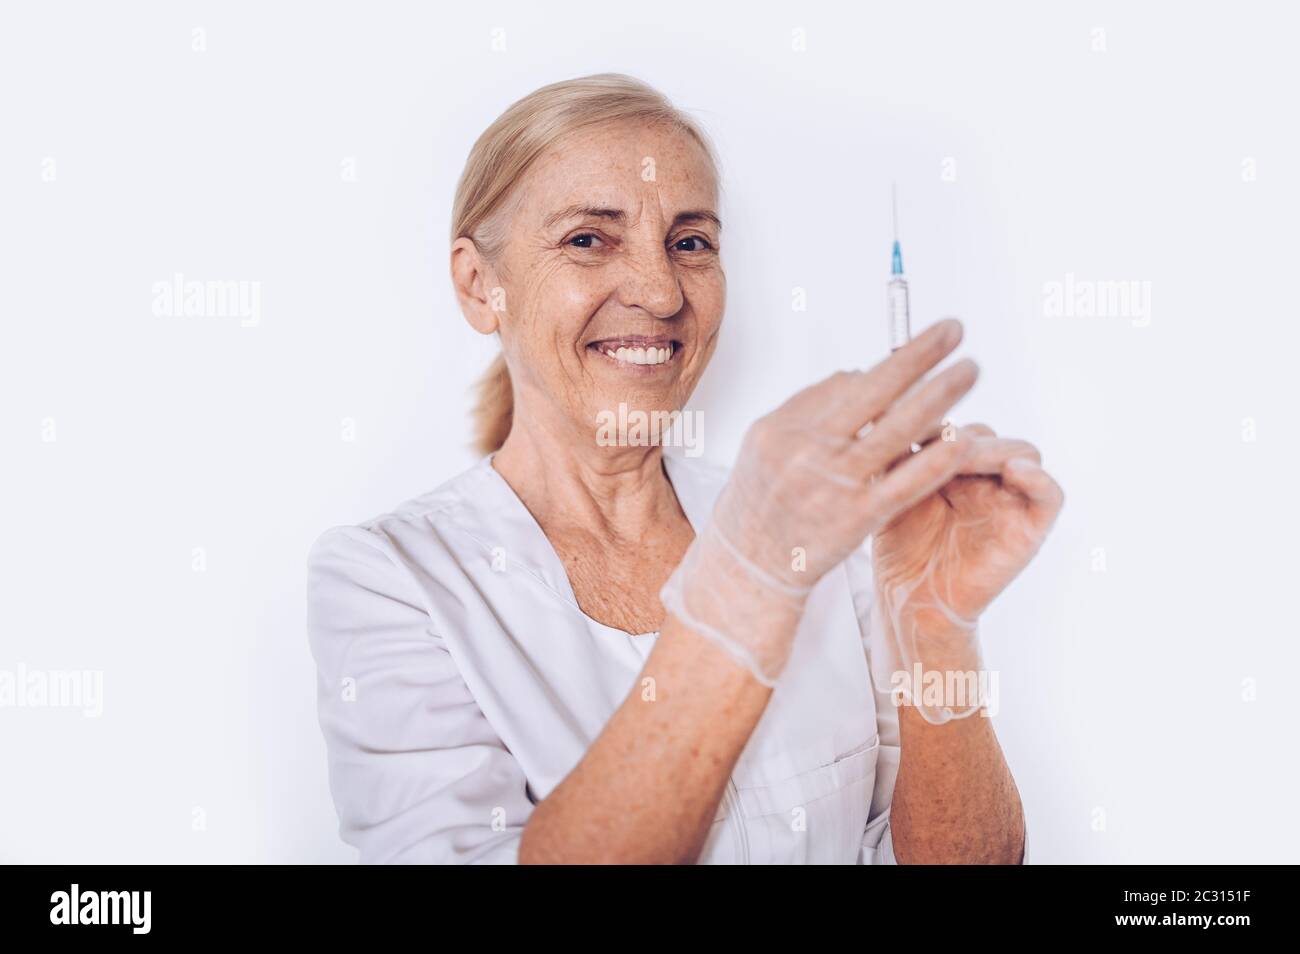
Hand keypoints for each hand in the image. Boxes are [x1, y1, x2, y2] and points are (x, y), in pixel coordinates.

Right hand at [660, 319, 983, 684]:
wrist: (749, 567)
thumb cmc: (760, 503)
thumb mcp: (766, 448)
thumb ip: (810, 411)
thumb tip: (858, 377)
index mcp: (783, 427)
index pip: (844, 384)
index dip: (885, 370)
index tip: (915, 355)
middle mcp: (807, 448)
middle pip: (873, 389)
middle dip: (918, 354)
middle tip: (954, 329)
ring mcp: (833, 482)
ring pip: (897, 428)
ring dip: (940, 394)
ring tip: (970, 371)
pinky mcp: (857, 517)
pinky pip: (905, 482)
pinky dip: (936, 458)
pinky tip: (962, 438)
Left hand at [871, 423, 1064, 659]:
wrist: (911, 598)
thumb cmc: (900, 545)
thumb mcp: (893, 491)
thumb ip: (899, 454)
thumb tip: (881, 408)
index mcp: (955, 464)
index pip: (957, 426)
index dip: (936, 423)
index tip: (912, 425)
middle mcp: (986, 476)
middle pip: (988, 436)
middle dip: (963, 436)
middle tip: (940, 439)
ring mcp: (1011, 499)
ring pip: (1021, 453)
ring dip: (995, 450)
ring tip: (969, 455)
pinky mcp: (1032, 526)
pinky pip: (1051, 494)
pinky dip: (1038, 478)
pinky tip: (1014, 470)